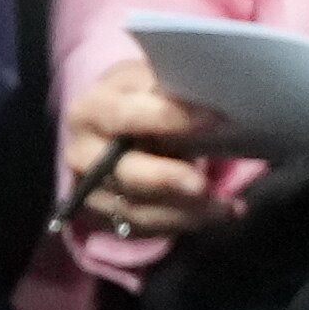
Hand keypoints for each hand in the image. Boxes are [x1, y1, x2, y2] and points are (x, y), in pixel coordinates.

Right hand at [58, 49, 238, 240]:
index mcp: (87, 112)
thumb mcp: (146, 81)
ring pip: (138, 210)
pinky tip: (219, 215)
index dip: (167, 119)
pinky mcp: (105, 218)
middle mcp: (81, 155)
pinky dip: (185, 223)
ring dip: (187, 212)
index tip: (212, 119)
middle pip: (126, 173)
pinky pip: (146, 228)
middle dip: (168, 180)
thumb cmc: (138, 99)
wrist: (114, 130)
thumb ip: (166, 90)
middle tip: (203, 184)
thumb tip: (204, 100)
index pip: (123, 117)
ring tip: (228, 206)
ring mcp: (91, 192)